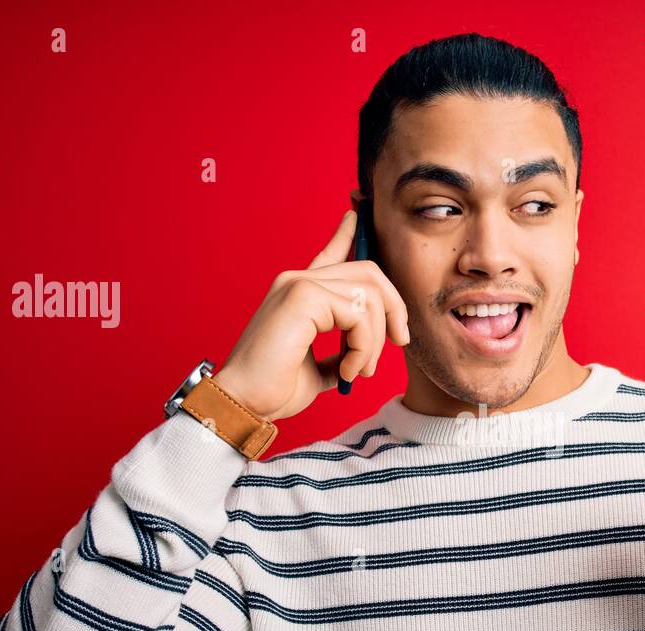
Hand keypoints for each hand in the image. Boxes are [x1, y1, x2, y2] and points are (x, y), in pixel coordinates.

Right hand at [211, 205, 409, 421]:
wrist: (245, 403)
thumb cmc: (273, 390)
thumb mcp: (317, 369)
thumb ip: (338, 354)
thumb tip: (360, 359)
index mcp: (299, 294)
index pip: (330, 254)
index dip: (348, 233)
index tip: (356, 214)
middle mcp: (298, 281)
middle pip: (369, 272)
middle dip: (395, 308)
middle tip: (399, 342)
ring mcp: (299, 285)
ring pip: (370, 297)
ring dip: (375, 341)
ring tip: (358, 371)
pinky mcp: (303, 297)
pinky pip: (359, 315)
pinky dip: (363, 348)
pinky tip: (346, 371)